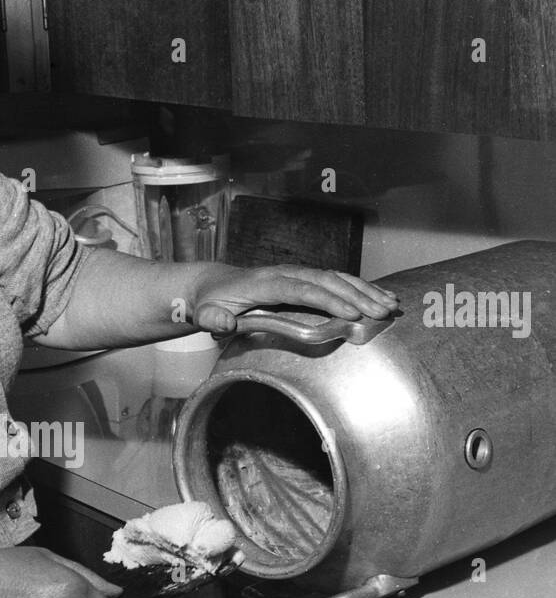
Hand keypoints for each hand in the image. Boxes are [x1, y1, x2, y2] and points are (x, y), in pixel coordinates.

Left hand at [189, 264, 399, 335]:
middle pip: (327, 281)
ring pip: (336, 278)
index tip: (350, 313)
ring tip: (390, 306)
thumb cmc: (212, 302)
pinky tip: (381, 298)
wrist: (213, 285)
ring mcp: (298, 274)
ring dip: (365, 291)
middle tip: (381, 313)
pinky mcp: (305, 280)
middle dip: (357, 296)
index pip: (301, 289)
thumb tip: (222, 324)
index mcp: (266, 282)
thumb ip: (211, 320)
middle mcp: (286, 273)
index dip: (327, 300)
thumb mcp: (205, 312)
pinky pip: (336, 281)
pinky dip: (360, 288)